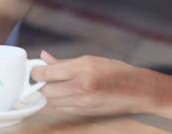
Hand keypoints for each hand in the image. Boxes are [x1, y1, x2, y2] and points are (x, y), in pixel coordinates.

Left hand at [31, 51, 149, 115]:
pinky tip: (65, 93)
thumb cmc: (116, 71)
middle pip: (46, 90)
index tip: (35, 69)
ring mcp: (81, 103)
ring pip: (52, 102)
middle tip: (45, 77)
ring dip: (50, 93)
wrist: (136, 90)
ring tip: (56, 84)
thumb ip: (64, 62)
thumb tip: (44, 58)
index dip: (36, 71)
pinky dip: (58, 101)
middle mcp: (80, 88)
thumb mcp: (89, 60)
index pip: (47, 74)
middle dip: (42, 84)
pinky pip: (62, 108)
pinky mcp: (83, 113)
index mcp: (81, 70)